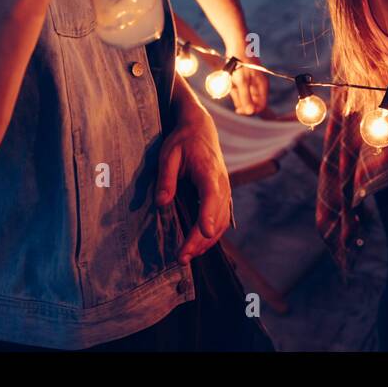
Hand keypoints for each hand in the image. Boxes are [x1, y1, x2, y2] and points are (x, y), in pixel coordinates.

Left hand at [155, 110, 231, 263]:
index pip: (211, 196)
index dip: (208, 215)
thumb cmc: (183, 141)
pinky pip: (223, 219)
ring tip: (187, 256)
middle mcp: (222, 183)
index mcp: (209, 171)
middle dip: (200, 239)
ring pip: (222, 222)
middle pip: (216, 216)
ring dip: (206, 242)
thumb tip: (161, 203)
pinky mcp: (223, 195)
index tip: (205, 232)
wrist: (201, 129)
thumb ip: (166, 178)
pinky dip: (213, 235)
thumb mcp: (169, 154)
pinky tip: (199, 246)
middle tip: (181, 257)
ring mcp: (225, 190)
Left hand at [228, 61, 268, 114]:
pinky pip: (239, 88)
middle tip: (232, 92)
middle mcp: (259, 86)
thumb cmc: (240, 63)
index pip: (260, 107)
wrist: (236, 45)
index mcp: (262, 87)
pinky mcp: (245, 78)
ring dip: (235, 93)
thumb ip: (245, 98)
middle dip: (240, 100)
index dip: (250, 111)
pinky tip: (229, 80)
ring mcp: (252, 82)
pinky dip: (233, 87)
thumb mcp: (242, 82)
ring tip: (230, 83)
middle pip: (251, 102)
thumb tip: (249, 113)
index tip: (237, 110)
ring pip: (243, 95)